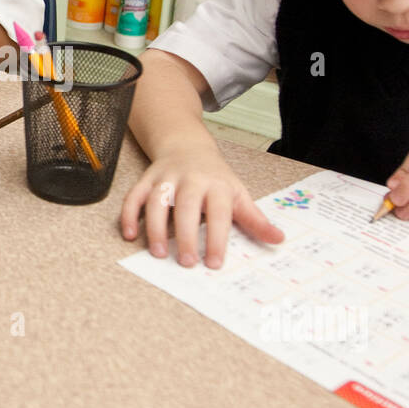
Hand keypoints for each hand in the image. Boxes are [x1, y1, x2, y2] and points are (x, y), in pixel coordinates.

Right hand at [120, 144, 283, 267]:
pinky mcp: (147, 179)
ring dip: (155, 228)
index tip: (214, 263)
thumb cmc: (215, 176)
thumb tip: (278, 239)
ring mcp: (166, 178)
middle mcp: (191, 179)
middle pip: (186, 207)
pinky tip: (130, 235)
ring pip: (157, 201)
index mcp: (217, 185)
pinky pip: (135, 195)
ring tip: (158, 253)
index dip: (216, 238)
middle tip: (187, 262)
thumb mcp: (238, 193)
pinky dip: (129, 214)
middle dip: (185, 235)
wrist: (187, 145)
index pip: (218, 213)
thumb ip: (254, 219)